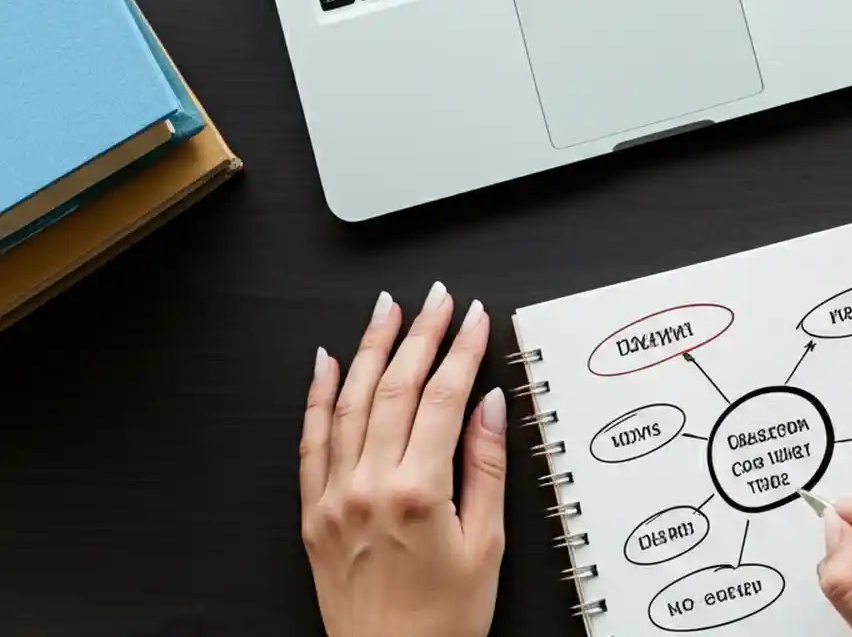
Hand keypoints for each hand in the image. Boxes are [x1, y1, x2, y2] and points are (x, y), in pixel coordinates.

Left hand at [300, 285, 506, 636]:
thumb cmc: (443, 620)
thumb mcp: (485, 545)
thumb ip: (486, 467)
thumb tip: (490, 406)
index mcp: (418, 491)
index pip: (443, 397)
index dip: (462, 349)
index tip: (475, 318)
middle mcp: (369, 485)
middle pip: (395, 386)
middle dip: (420, 334)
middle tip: (437, 298)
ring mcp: (334, 495)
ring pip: (349, 401)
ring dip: (369, 348)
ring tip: (386, 310)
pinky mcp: (312, 512)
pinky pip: (310, 440)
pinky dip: (316, 396)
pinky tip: (325, 362)